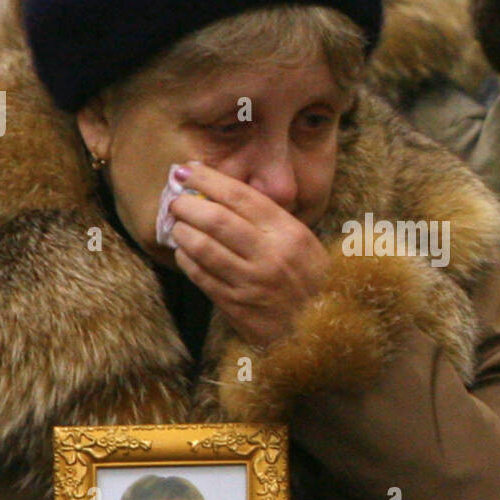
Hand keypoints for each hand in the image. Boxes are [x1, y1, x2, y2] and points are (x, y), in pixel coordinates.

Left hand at [168, 163, 329, 346]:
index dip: (209, 180)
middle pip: (216, 219)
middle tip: (177, 199)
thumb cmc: (311, 281)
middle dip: (188, 204)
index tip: (188, 170)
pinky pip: (201, 276)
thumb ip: (270, 220)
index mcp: (290, 233)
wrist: (322, 330)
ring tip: (177, 224)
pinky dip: (186, 259)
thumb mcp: (304, 243)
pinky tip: (184, 251)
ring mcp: (251, 283)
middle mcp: (271, 255)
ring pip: (203, 248)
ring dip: (182, 231)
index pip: (241, 196)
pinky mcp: (236, 307)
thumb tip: (224, 195)